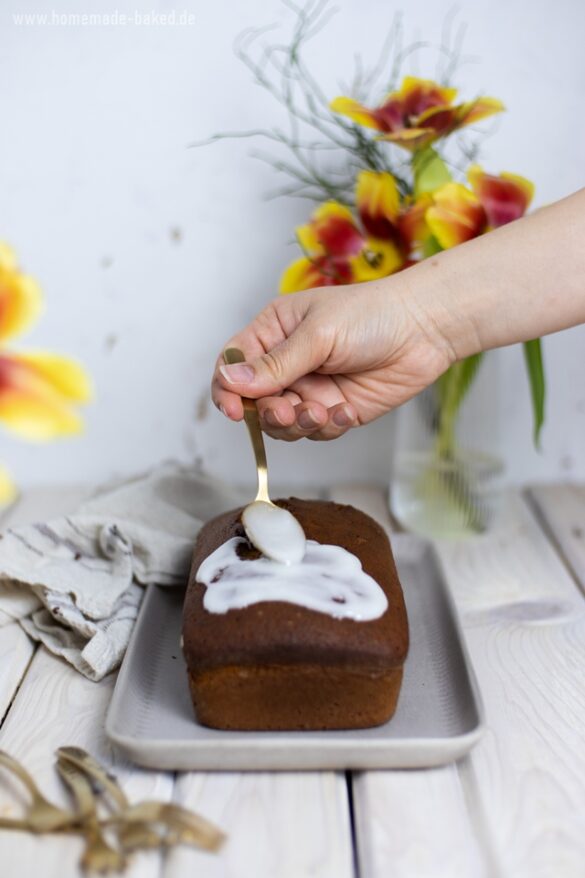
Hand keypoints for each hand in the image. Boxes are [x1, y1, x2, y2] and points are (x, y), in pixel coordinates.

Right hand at [212, 278, 454, 440]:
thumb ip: (275, 364)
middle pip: (255, 402)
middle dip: (270, 413)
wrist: (424, 329)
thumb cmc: (372, 315)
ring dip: (298, 424)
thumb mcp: (318, 335)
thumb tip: (229, 382)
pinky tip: (347, 412)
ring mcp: (311, 388)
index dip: (227, 390)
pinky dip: (329, 427)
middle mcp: (288, 363)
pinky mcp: (335, 410)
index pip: (233, 365)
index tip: (235, 411)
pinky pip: (317, 432)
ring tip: (322, 411)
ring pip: (283, 423)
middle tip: (289, 411)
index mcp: (274, 332)